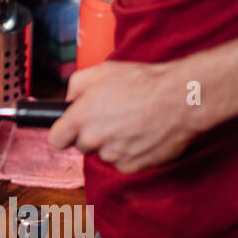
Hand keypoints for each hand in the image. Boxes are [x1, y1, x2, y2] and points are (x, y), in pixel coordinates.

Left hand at [47, 60, 207, 172]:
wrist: (180, 99)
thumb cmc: (143, 82)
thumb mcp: (102, 71)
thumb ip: (76, 86)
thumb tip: (69, 101)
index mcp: (80, 117)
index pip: (56, 140)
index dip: (65, 132)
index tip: (73, 128)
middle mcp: (94, 139)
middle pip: (83, 145)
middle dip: (93, 134)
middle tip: (113, 117)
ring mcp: (113, 155)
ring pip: (105, 153)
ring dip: (113, 143)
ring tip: (132, 122)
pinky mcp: (132, 166)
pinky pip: (124, 162)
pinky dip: (131, 152)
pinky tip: (142, 134)